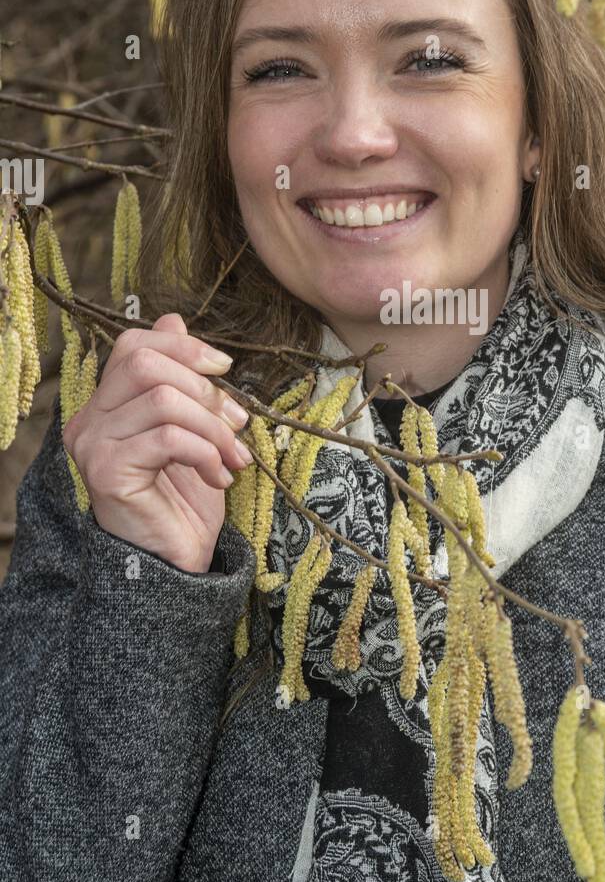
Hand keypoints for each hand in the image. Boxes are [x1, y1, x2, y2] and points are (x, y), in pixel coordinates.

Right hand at [62, 313, 253, 573]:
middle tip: (237, 422)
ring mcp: (93, 445)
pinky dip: (206, 453)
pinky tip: (220, 477)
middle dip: (204, 387)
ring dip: (213, 427)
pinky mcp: (107, 472)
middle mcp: (89, 420)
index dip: (184, 346)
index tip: (225, 370)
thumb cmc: (184, 499)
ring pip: (163, 400)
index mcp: (107, 405)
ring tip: (235, 456)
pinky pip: (168, 438)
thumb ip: (181, 379)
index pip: (135, 345)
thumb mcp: (193, 429)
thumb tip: (174, 317)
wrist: (175, 564)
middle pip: (145, 362)